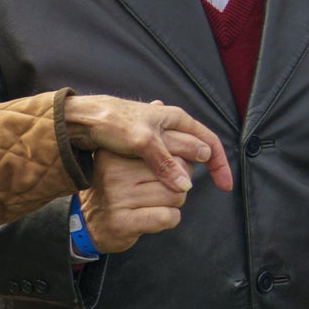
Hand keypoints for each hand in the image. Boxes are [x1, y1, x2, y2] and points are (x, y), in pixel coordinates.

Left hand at [62, 95, 232, 196]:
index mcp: (177, 119)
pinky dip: (168, 171)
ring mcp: (157, 133)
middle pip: (196, 150)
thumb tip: (186, 186)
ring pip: (179, 156)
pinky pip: (163, 159)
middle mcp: (170, 124)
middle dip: (202, 169)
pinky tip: (164, 181)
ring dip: (183, 172)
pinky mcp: (143, 143)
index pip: (209, 143)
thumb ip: (166, 164)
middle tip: (199, 190)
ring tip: (180, 188)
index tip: (224, 186)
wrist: (85, 119)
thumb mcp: (143, 144)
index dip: (219, 165)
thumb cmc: (114, 124)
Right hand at [77, 152, 193, 253]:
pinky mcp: (123, 222)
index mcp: (115, 153)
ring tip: (154, 205)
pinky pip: (168, 217)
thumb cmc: (120, 191)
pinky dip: (169, 220)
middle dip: (178, 184)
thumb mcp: (130, 165)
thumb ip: (159, 154)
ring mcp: (117, 198)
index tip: (178, 170)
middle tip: (160, 191)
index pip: (167, 147)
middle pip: (176, 171)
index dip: (181, 160)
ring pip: (176, 195)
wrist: (90, 225)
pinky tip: (153, 219)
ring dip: (173, 203)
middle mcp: (114, 172)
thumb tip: (202, 150)